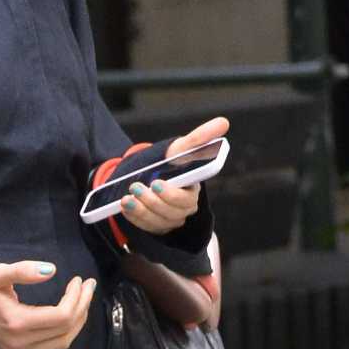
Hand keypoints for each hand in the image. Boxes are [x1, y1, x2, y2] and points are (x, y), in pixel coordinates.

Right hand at [0, 264, 96, 348]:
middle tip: (87, 286)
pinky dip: (65, 329)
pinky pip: (52, 344)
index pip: (62, 317)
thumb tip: (51, 270)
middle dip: (82, 307)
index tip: (79, 280)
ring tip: (82, 298)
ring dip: (77, 320)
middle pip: (67, 330)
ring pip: (63, 341)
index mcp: (17, 323)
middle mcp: (20, 343)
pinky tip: (66, 312)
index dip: (77, 298)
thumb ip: (24, 270)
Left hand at [117, 114, 228, 237]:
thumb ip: (200, 138)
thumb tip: (223, 122)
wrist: (153, 172)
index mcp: (192, 191)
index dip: (171, 195)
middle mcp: (183, 209)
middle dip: (152, 202)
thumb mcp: (182, 149)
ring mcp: (170, 219)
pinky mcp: (156, 226)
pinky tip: (125, 206)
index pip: (186, 200)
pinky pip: (145, 226)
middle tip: (136, 187)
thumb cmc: (173, 161)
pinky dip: (134, 217)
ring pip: (157, 221)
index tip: (156, 183)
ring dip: (141, 210)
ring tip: (127, 198)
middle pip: (171, 213)